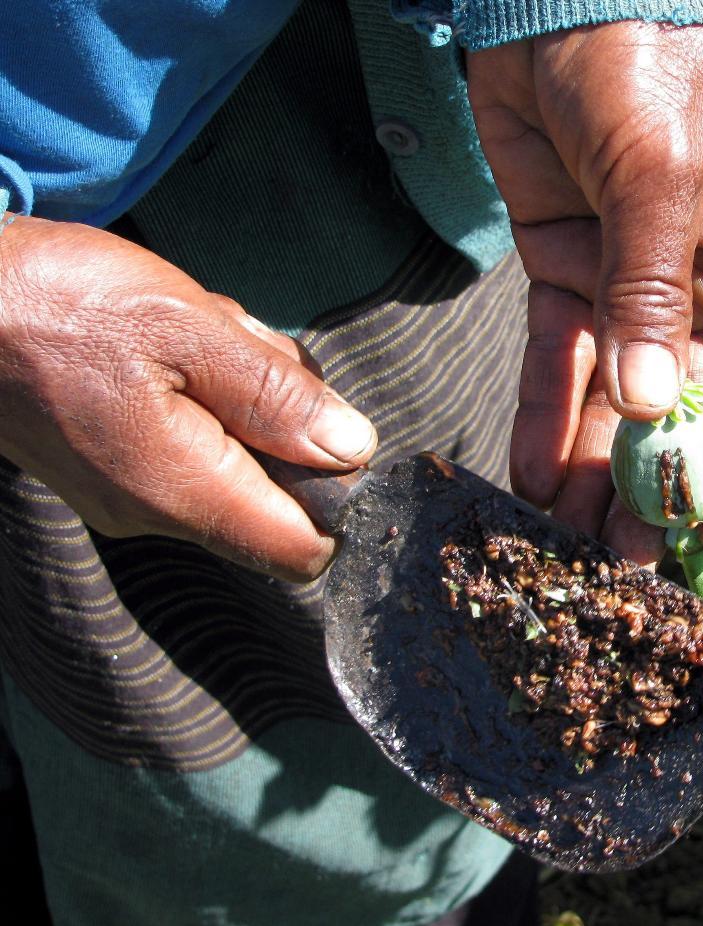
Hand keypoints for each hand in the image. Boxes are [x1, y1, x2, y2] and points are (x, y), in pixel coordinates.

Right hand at [0, 216, 377, 579]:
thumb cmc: (55, 303)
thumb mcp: (185, 327)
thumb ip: (276, 395)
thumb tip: (353, 449)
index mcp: (185, 491)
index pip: (303, 550)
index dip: (340, 496)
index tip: (327, 425)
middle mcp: (157, 514)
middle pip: (276, 503)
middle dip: (287, 426)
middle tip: (245, 354)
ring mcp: (129, 495)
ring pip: (235, 465)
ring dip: (242, 397)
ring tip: (199, 335)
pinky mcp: (111, 468)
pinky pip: (191, 447)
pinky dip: (202, 396)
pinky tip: (169, 345)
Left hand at [468, 22, 702, 563]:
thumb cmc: (644, 67)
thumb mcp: (662, 176)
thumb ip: (652, 291)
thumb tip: (645, 409)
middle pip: (687, 410)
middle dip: (654, 484)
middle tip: (624, 562)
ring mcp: (631, 286)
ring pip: (617, 399)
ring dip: (592, 468)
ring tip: (567, 540)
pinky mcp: (566, 273)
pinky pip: (558, 360)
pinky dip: (544, 415)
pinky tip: (529, 474)